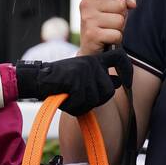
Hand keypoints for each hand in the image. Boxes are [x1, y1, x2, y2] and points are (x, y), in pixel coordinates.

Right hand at [15, 49, 132, 116]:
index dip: (127, 70)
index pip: (119, 58)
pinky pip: (83, 102)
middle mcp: (92, 63)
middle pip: (109, 90)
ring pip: (97, 98)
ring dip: (84, 103)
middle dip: (97, 99)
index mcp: (95, 59)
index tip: (127, 82)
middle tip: (80, 97)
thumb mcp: (83, 76)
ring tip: (71, 97)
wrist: (38, 79)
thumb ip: (100, 78)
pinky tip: (65, 99)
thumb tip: (118, 82)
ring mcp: (85, 71)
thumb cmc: (61, 81)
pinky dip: (74, 106)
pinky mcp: (76, 80)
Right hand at [79, 0, 136, 54]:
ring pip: (120, 19)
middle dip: (121, 14)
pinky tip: (106, 38)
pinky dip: (116, 38)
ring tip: (108, 29)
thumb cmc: (104, 25)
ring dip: (118, 28)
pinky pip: (117, 33)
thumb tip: (131, 2)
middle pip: (120, 3)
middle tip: (110, 21)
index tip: (118, 1)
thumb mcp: (113, 6)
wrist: (91, 49)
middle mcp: (86, 4)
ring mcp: (88, 19)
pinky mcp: (92, 34)